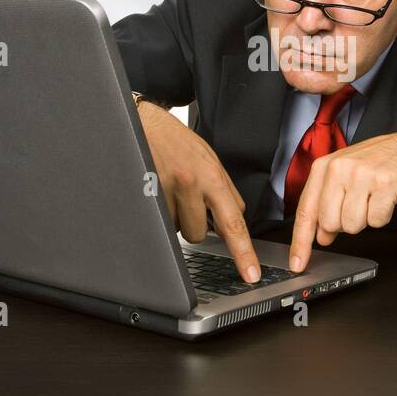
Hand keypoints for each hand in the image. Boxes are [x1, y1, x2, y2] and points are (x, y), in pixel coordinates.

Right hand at [136, 101, 260, 282]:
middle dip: (196, 226)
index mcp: (212, 177)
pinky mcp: (147, 194)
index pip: (233, 223)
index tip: (250, 273)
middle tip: (188, 202)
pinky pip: (160, 221)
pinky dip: (162, 212)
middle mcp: (191, 184)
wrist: (146, 122)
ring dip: (177, 218)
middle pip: (199, 233)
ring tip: (172, 191)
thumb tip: (233, 222)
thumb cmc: (178, 142)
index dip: (243, 252)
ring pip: (177, 229)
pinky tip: (159, 191)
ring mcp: (167, 190)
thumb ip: (223, 192)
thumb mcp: (209, 161)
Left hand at [288, 131, 396, 272]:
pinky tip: (385, 199)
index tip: (297, 263)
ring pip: (352, 225)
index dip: (301, 241)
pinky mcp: (385, 183)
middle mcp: (340, 168)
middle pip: (329, 223)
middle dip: (344, 223)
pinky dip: (382, 216)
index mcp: (324, 167)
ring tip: (372, 199)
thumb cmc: (376, 164)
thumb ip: (327, 204)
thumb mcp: (344, 178)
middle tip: (358, 205)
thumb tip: (320, 236)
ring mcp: (362, 174)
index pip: (306, 211)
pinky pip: (376, 221)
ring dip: (365, 219)